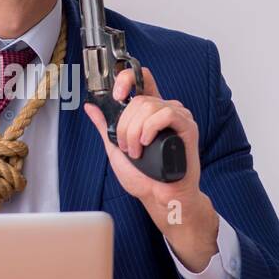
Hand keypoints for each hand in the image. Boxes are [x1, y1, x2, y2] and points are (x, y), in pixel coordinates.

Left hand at [83, 66, 218, 270]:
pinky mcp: (187, 127)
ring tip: (136, 152)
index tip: (116, 95)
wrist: (160, 198)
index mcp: (149, 112)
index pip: (141, 80)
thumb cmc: (144, 177)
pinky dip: (150, 128)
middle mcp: (165, 110)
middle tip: (126, 147)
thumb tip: (91, 106)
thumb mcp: (116, 148)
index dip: (127, 79)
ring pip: (149, 105)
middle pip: (139, 98)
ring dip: (134, 131)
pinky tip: (146, 144)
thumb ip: (105, 126)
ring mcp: (178, 117)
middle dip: (125, 125)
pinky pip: (166, 113)